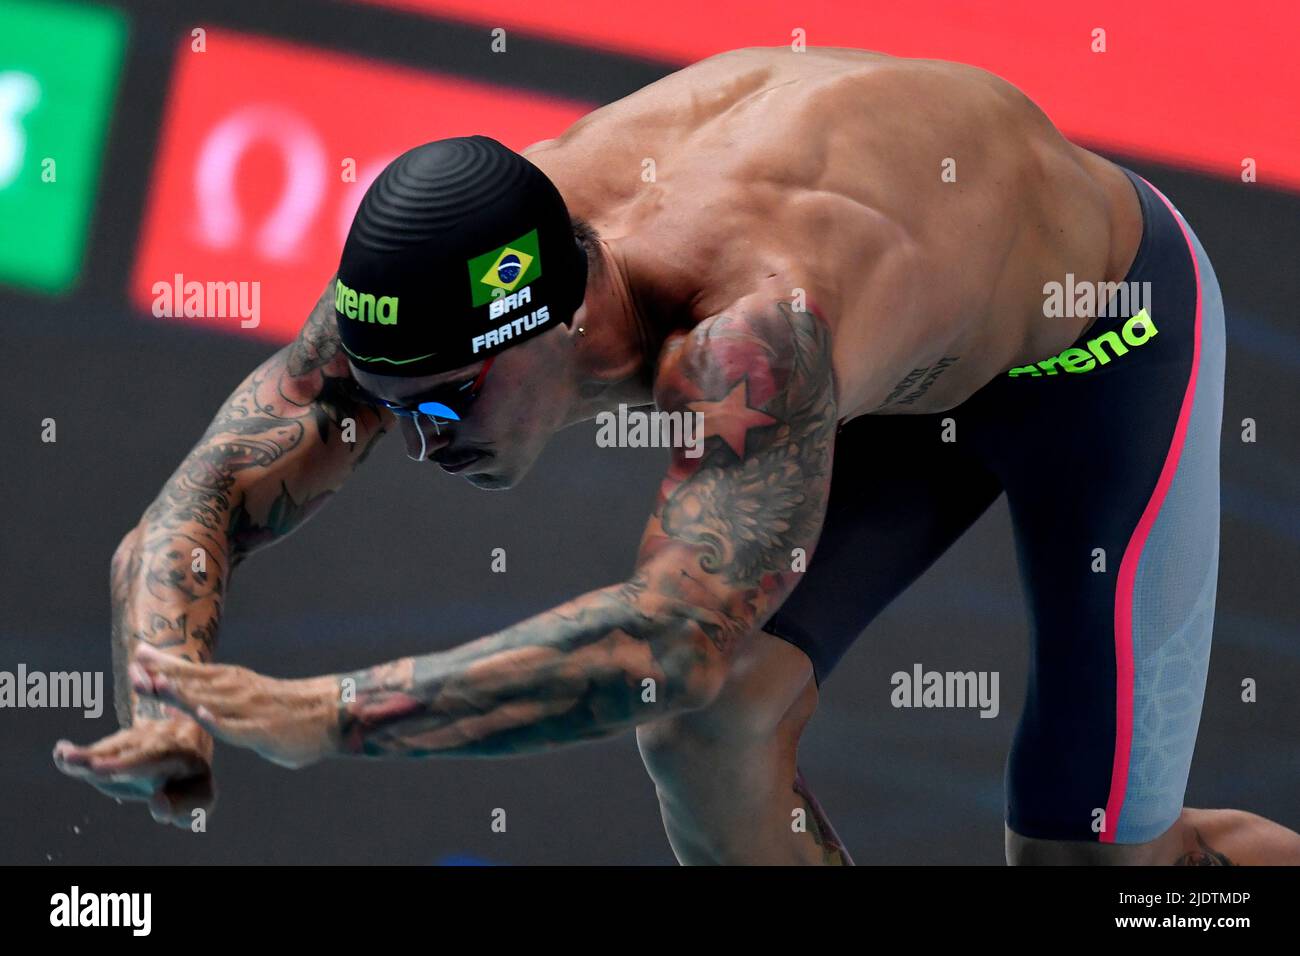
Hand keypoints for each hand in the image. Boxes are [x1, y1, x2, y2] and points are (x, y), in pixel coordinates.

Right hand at [54, 715, 215, 828]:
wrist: (189, 757)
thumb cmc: (193, 787)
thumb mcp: (199, 802)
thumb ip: (182, 807)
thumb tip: (158, 804)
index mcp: (183, 754)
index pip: (155, 756)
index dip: (128, 763)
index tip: (101, 769)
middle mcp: (159, 740)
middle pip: (128, 749)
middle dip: (102, 757)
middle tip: (75, 760)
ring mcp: (137, 740)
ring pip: (111, 748)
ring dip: (87, 754)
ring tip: (63, 756)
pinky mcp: (118, 746)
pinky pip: (98, 752)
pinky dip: (80, 754)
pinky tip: (61, 753)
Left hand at [126, 644, 338, 769]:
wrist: (330, 713)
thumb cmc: (283, 706)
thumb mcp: (244, 693)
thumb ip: (213, 694)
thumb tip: (175, 695)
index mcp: (233, 680)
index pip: (192, 670)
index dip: (164, 664)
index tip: (137, 654)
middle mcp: (238, 690)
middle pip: (196, 684)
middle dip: (163, 678)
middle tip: (135, 671)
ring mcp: (250, 710)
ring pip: (212, 701)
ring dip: (184, 694)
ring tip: (159, 687)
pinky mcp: (263, 731)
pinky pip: (237, 727)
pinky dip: (218, 721)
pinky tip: (202, 716)